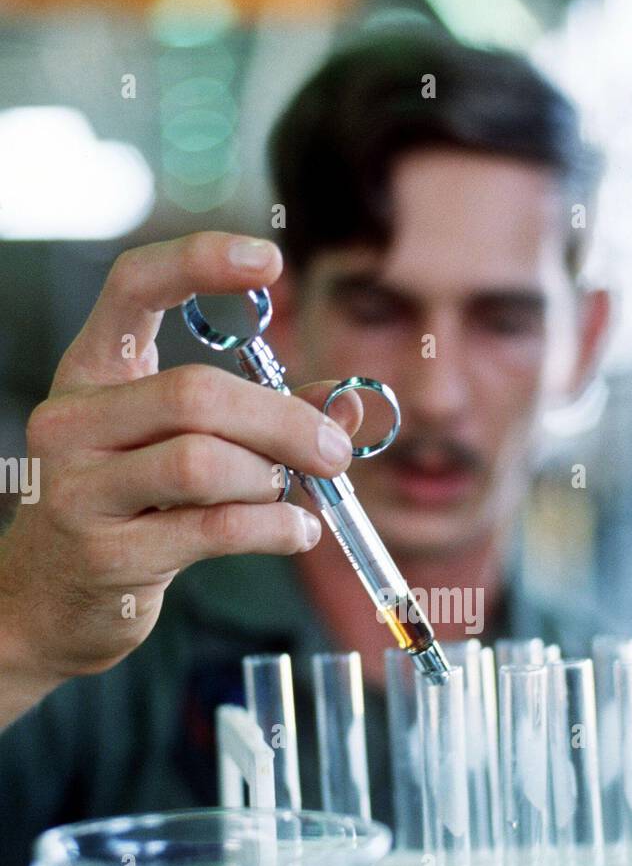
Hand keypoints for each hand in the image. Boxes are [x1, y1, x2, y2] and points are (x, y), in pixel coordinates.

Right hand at [0, 231, 360, 701]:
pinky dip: (274, 529)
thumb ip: (258, 419)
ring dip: (270, 480)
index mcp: (90, 374)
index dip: (199, 262)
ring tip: (294, 498)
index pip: (132, 288)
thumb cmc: (127, 511)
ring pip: (203, 463)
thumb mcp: (178, 448)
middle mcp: (73, 423)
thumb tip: (345, 406)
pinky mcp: (107, 556)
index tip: (268, 262)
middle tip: (334, 451)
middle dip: (283, 421)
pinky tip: (297, 532)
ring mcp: (80, 490)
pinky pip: (212, 529)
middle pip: (196, 394)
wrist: (52, 602)